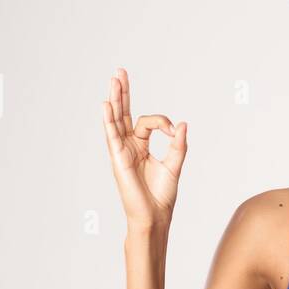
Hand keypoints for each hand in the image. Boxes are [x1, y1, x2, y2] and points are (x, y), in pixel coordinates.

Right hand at [101, 68, 186, 228]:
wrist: (155, 215)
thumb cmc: (162, 195)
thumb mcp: (174, 165)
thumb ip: (178, 144)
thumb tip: (182, 124)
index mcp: (141, 147)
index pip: (147, 122)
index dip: (162, 122)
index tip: (173, 131)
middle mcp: (129, 146)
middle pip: (123, 114)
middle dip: (123, 93)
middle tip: (120, 72)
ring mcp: (121, 152)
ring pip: (116, 120)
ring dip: (115, 99)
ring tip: (114, 79)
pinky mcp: (118, 159)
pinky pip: (112, 136)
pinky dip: (109, 120)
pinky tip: (106, 105)